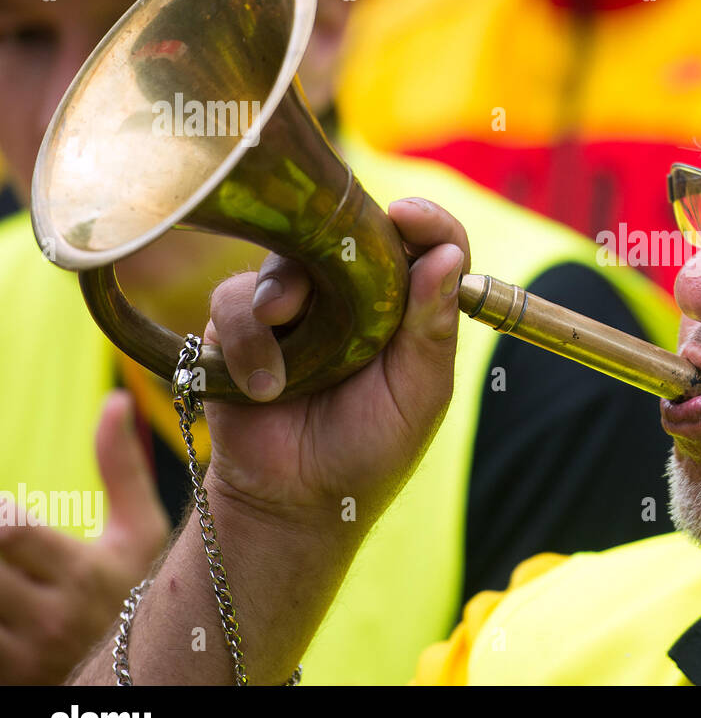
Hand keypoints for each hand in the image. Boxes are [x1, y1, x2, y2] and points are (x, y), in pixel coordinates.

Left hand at [0, 391, 168, 682]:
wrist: (146, 674)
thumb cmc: (135, 589)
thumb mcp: (141, 532)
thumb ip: (122, 468)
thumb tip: (116, 399)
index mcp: (86, 574)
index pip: (12, 529)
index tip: (2, 505)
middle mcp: (54, 619)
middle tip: (2, 530)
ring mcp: (25, 655)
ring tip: (4, 564)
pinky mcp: (7, 679)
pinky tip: (2, 590)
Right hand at [199, 198, 467, 532]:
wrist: (293, 502)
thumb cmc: (368, 450)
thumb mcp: (418, 395)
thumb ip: (432, 329)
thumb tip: (448, 257)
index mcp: (407, 307)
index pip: (429, 244)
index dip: (426, 221)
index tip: (409, 215)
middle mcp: (352, 296)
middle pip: (348, 232)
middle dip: (337, 243)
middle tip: (332, 261)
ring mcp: (295, 306)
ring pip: (285, 259)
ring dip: (283, 293)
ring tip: (285, 344)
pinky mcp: (240, 325)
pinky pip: (234, 299)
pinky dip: (247, 340)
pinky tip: (264, 386)